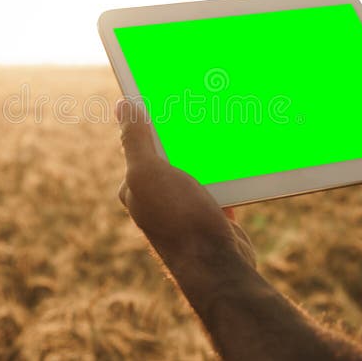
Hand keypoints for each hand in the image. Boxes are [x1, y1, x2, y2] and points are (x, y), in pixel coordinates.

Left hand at [116, 100, 255, 268]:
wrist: (217, 266)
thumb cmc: (178, 219)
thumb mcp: (148, 173)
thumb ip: (135, 140)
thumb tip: (122, 105)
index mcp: (135, 186)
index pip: (138, 143)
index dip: (149, 119)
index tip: (166, 94)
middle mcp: (156, 198)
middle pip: (169, 155)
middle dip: (182, 134)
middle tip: (200, 105)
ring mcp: (184, 208)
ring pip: (196, 169)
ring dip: (207, 153)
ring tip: (222, 125)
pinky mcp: (211, 216)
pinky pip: (219, 185)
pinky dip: (227, 173)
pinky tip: (238, 158)